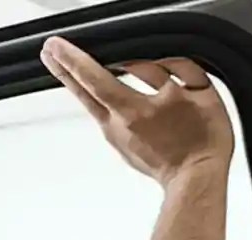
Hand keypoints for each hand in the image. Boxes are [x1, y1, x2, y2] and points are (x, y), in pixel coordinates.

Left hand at [40, 36, 234, 187]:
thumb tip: (145, 62)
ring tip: (68, 69)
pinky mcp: (122, 147)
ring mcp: (117, 138)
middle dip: (64, 70)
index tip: (56, 47)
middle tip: (49, 54)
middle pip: (83, 93)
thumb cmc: (202, 140)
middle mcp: (117, 126)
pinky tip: (104, 94)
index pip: (94, 79)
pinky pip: (108, 117)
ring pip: (94, 105)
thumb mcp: (198, 92)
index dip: (73, 60)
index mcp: (132, 110)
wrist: (196, 180)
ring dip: (80, 85)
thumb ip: (169, 70)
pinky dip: (101, 102)